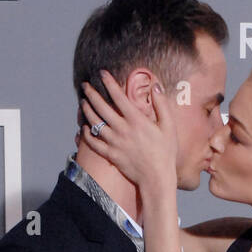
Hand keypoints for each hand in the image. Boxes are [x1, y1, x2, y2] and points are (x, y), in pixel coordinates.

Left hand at [80, 70, 176, 188]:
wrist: (157, 178)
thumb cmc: (165, 153)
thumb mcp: (169, 126)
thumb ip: (162, 105)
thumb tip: (156, 87)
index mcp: (136, 120)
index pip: (118, 96)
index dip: (109, 83)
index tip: (102, 73)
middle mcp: (123, 130)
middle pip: (101, 107)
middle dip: (91, 94)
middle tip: (85, 86)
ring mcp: (115, 143)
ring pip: (95, 124)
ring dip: (86, 111)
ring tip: (82, 102)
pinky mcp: (111, 155)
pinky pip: (94, 144)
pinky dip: (86, 135)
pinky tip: (83, 128)